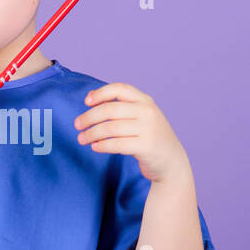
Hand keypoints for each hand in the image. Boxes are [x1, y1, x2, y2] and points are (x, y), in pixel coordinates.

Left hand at [74, 82, 189, 183]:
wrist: (172, 161)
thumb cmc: (149, 137)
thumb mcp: (142, 116)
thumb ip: (122, 108)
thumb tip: (91, 100)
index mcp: (145, 100)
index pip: (120, 89)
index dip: (101, 93)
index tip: (86, 102)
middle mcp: (148, 112)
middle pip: (110, 110)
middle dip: (89, 117)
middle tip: (77, 125)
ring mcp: (148, 129)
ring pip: (110, 128)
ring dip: (91, 134)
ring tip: (82, 139)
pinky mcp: (146, 147)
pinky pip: (117, 144)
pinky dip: (102, 145)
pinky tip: (94, 147)